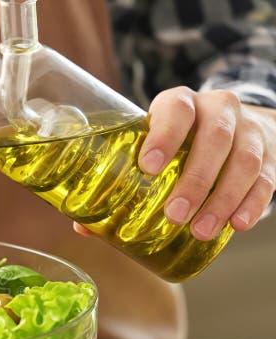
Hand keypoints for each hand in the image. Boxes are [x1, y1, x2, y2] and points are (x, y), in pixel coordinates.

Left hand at [139, 87, 275, 239]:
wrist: (230, 125)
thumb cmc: (176, 142)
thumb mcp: (151, 145)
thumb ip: (124, 176)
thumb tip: (87, 224)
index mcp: (182, 102)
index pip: (176, 109)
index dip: (164, 136)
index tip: (148, 168)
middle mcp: (219, 108)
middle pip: (215, 138)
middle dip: (195, 179)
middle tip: (175, 215)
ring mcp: (249, 130)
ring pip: (244, 160)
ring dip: (223, 198)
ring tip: (201, 230)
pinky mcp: (271, 153)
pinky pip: (267, 178)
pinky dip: (252, 203)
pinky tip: (237, 224)